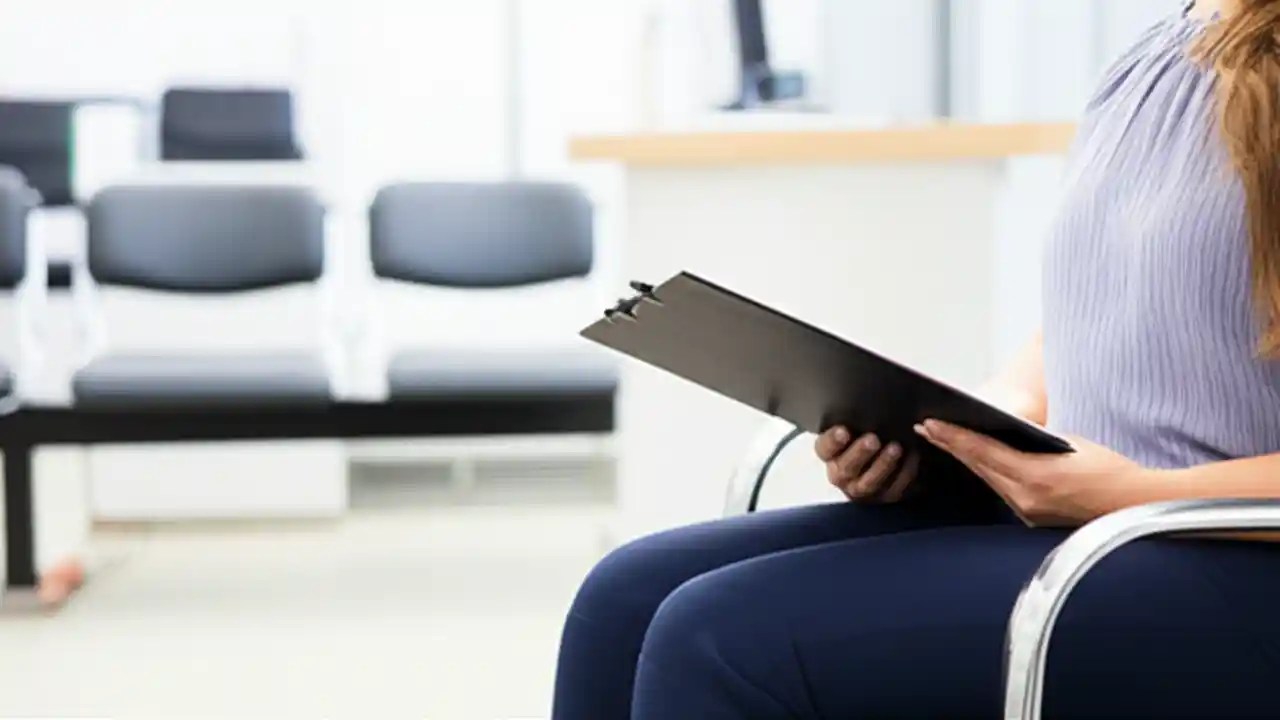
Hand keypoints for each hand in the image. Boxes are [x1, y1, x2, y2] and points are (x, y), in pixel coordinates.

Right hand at [814, 426, 919, 502]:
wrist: (890, 458)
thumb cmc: (869, 435)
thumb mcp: (858, 425)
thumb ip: (857, 420)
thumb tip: (866, 407)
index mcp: (830, 454)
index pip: (824, 448)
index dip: (832, 441)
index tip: (843, 431)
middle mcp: (841, 474)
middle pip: (845, 468)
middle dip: (859, 453)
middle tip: (873, 439)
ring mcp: (862, 489)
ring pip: (868, 483)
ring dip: (882, 465)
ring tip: (896, 448)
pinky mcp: (884, 498)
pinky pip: (893, 489)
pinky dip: (904, 473)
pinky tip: (913, 456)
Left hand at [915, 419, 1143, 526]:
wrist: (1137, 505)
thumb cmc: (1111, 470)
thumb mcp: (1071, 443)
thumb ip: (1034, 440)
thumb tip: (1005, 432)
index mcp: (1035, 477)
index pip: (983, 451)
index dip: (954, 437)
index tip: (931, 424)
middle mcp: (1026, 499)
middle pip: (979, 466)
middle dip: (951, 445)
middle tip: (925, 427)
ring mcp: (1027, 512)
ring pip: (988, 479)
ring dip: (966, 458)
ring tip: (941, 439)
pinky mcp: (1032, 519)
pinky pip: (1002, 490)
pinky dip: (987, 472)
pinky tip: (975, 460)